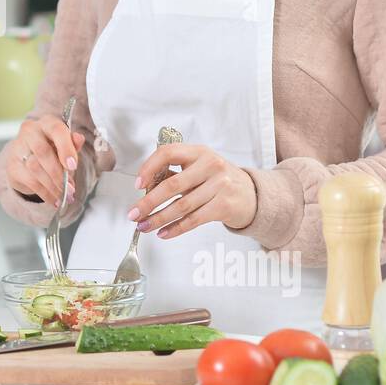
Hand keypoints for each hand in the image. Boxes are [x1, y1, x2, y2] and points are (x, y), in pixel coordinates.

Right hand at [5, 115, 85, 214]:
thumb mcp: (66, 146)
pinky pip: (30, 181)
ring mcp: (18, 148)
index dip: (65, 148)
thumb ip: (73, 143)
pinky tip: (54, 200)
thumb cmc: (53, 150)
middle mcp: (30, 131)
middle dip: (58, 173)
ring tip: (65, 195)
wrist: (29, 159)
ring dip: (53, 185)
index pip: (56, 130)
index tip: (73, 166)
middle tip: (70, 188)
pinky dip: (45, 193)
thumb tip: (78, 139)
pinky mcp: (12, 166)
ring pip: (35, 168)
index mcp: (47, 123)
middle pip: (42, 151)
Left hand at [126, 144, 256, 239]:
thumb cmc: (217, 179)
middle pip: (172, 185)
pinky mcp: (224, 205)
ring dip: (158, 218)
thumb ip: (174, 173)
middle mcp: (210, 165)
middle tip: (134, 214)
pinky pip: (194, 220)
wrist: (251, 193)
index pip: (168, 153)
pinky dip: (175, 228)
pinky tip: (163, 233)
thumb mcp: (198, 167)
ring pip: (181, 205)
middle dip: (148, 202)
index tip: (138, 185)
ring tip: (144, 226)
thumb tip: (145, 189)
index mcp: (198, 152)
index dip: (149, 168)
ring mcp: (219, 185)